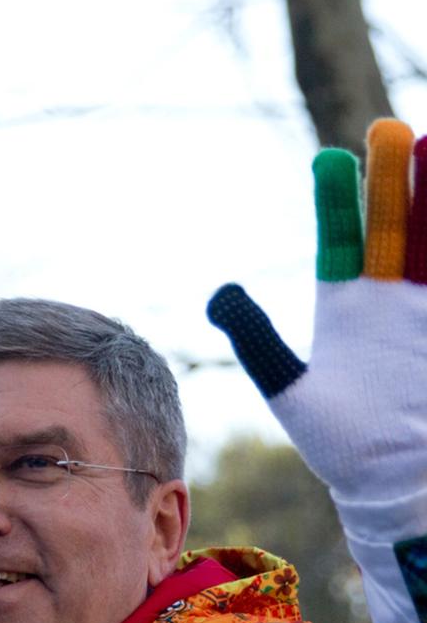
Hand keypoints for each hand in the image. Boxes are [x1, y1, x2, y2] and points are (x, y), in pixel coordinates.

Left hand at [208, 118, 426, 501]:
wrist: (401, 490)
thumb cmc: (344, 449)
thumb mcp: (291, 391)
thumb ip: (258, 340)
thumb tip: (220, 292)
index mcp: (349, 307)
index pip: (344, 240)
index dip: (338, 201)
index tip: (330, 157)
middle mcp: (394, 301)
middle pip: (398, 230)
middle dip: (398, 184)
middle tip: (393, 132)